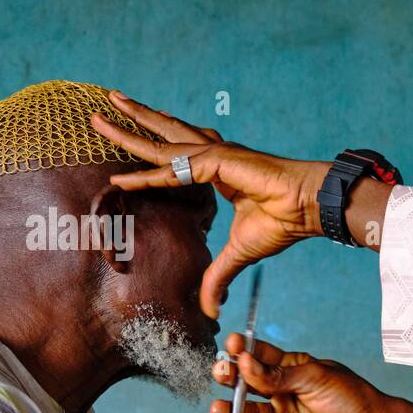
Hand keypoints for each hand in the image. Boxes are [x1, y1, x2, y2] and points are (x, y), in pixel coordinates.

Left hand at [90, 91, 325, 317]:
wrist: (308, 209)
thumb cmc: (284, 222)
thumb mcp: (239, 252)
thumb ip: (219, 276)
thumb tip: (211, 310)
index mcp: (220, 171)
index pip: (178, 161)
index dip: (151, 162)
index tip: (127, 161)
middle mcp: (214, 156)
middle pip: (165, 135)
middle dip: (134, 121)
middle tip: (104, 106)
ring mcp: (215, 155)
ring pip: (163, 139)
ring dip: (132, 122)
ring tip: (108, 102)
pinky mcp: (218, 162)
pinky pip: (173, 171)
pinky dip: (146, 177)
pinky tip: (119, 180)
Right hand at [210, 333, 412, 412]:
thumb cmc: (351, 397)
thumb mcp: (315, 377)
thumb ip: (278, 375)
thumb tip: (245, 364)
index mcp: (291, 368)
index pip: (260, 356)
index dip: (243, 351)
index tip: (231, 346)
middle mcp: (282, 391)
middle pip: (247, 384)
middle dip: (230, 378)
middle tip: (221, 374)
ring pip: (248, 412)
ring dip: (230, 410)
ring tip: (217, 409)